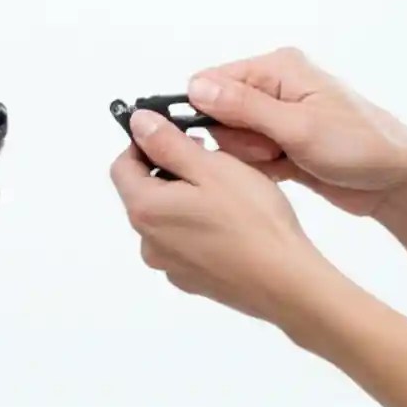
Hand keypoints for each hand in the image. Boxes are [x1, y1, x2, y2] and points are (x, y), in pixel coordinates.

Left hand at [110, 109, 339, 326]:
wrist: (285, 282)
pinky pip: (183, 243)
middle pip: (143, 194)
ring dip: (185, 200)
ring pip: (165, 219)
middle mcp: (147, 242)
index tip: (174, 135)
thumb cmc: (252, 221)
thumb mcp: (211, 168)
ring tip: (226, 194)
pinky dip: (198, 227)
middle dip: (170, 171)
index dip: (143, 145)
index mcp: (145, 210)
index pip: (122, 167)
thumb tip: (138, 123)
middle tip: (210, 161)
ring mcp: (167, 264)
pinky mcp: (189, 278)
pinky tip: (230, 225)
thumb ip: (168, 143)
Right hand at [187, 47, 406, 218]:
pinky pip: (246, 158)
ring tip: (284, 160)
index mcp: (279, 68)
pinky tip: (286, 170)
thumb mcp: (298, 127)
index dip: (210, 113)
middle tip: (272, 150)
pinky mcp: (279, 143)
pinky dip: (259, 170)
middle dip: (237, 141)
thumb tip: (196, 87)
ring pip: (230, 141)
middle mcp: (274, 87)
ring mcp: (276, 117)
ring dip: (250, 159)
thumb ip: (244, 107)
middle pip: (217, 114)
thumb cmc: (361, 147)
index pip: (212, 82)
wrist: (396, 181)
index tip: (238, 134)